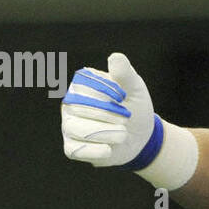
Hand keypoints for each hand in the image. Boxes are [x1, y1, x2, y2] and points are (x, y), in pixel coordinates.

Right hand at [61, 52, 156, 167]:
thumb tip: (115, 57)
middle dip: (108, 115)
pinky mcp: (71, 147)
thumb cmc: (135, 106)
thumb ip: (124, 73)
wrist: (140, 137)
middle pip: (80, 108)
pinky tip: (109, 149)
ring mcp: (68, 125)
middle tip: (126, 117)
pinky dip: (95, 151)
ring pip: (77, 130)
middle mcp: (70, 103)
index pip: (86, 87)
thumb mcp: (134, 88)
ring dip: (105, 133)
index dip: (108, 95)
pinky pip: (75, 150)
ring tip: (122, 134)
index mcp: (81, 84)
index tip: (123, 98)